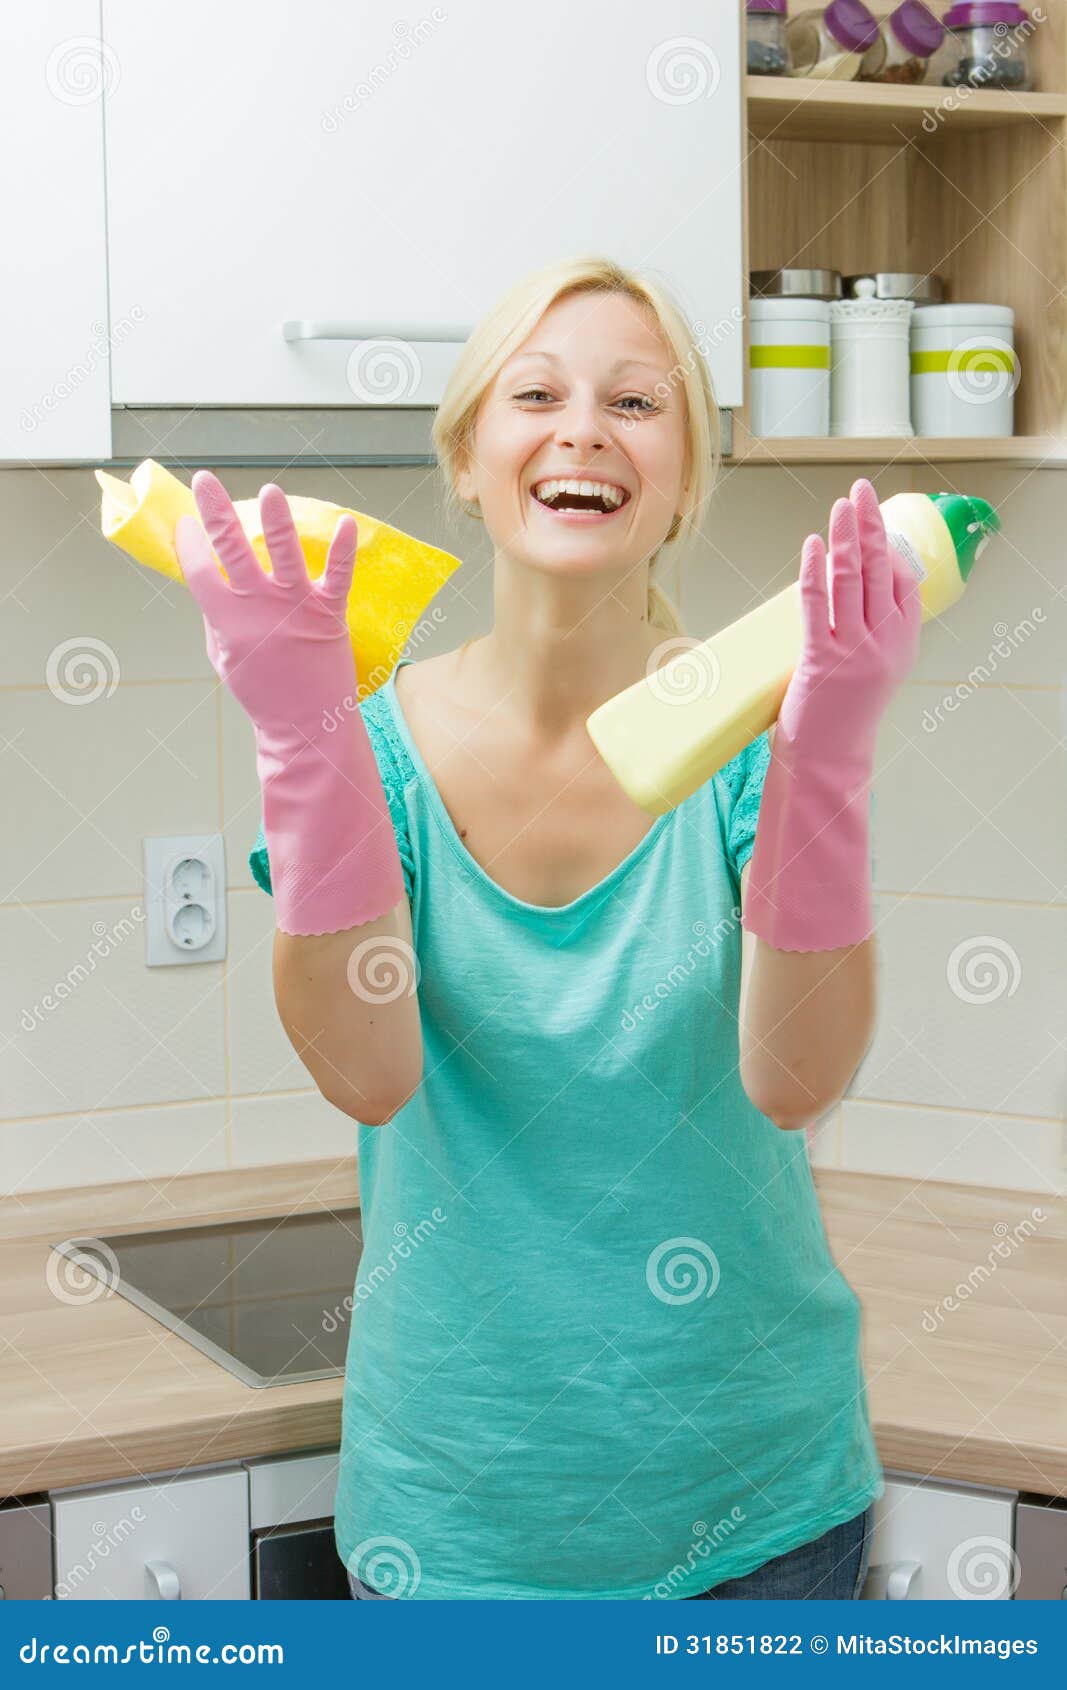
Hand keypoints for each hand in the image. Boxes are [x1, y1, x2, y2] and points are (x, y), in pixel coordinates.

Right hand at [175, 471, 359, 739]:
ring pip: (284, 553)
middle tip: (204, 480)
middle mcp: (259, 608)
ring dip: (276, 520)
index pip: (199, 570)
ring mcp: (296, 608)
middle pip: (231, 548)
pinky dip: (343, 550)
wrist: (307, 726)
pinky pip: (339, 576)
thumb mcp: (226, 657)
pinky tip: (346, 523)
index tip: (184, 520)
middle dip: (215, 510)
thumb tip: (214, 580)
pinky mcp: (330, 614)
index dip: (188, 542)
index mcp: (228, 620)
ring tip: (269, 492)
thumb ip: (218, 617)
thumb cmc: (263, 692)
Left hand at [782, 477, 921, 770]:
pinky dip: (816, 569)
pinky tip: (814, 543)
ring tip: (840, 505)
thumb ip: (871, 630)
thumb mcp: (872, 669)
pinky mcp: (822, 660)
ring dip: (846, 536)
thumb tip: (849, 586)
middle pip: (880, 569)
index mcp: (903, 644)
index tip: (872, 518)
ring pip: (852, 579)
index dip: (887, 546)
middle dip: (870, 524)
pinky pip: (818, 604)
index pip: (904, 581)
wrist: (827, 761)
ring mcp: (855, 652)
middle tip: (860, 490)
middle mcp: (885, 644)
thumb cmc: (842, 715)